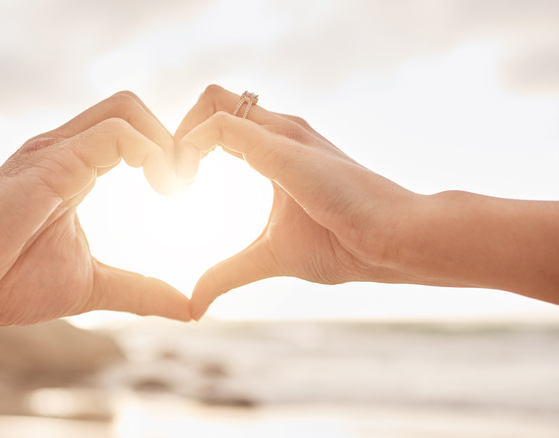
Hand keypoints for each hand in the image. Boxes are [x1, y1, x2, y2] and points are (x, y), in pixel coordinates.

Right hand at [0, 91, 190, 323]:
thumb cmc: (1, 281)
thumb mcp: (89, 286)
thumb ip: (139, 291)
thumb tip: (189, 307)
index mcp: (75, 169)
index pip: (131, 129)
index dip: (166, 150)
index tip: (184, 192)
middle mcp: (66, 150)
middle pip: (131, 106)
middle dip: (174, 138)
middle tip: (185, 188)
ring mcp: (55, 153)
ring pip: (126, 109)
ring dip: (165, 143)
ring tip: (175, 189)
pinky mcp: (49, 164)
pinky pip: (113, 134)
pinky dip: (149, 153)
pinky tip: (158, 191)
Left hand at [175, 85, 415, 318]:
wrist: (389, 242)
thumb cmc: (343, 245)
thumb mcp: (268, 257)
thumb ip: (227, 273)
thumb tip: (194, 304)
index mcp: (275, 149)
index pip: (219, 121)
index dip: (188, 144)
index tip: (176, 186)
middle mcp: (277, 131)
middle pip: (211, 99)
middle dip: (177, 133)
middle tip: (169, 179)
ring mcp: (281, 133)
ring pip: (212, 99)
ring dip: (180, 136)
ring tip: (174, 181)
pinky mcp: (282, 145)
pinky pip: (222, 124)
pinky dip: (191, 145)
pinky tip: (185, 182)